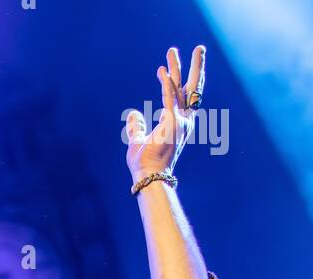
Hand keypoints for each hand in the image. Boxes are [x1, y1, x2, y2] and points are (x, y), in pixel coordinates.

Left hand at [125, 45, 205, 184]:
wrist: (148, 176)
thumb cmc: (144, 163)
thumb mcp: (137, 140)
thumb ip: (136, 126)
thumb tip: (133, 113)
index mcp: (177, 124)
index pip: (182, 96)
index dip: (177, 80)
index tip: (167, 67)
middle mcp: (183, 120)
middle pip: (192, 88)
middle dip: (195, 67)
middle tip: (199, 48)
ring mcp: (180, 121)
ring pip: (184, 88)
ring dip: (179, 67)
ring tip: (174, 50)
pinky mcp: (172, 123)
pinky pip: (170, 98)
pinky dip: (165, 83)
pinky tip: (161, 70)